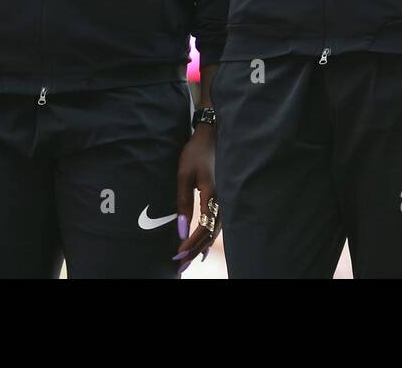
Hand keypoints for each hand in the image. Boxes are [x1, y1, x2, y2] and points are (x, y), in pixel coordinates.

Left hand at [173, 125, 217, 271]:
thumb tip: (181, 229)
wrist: (210, 136)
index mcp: (212, 196)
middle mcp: (221, 201)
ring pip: (215, 231)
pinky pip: (217, 223)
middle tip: (181, 265)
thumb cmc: (195, 153)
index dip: (191, 243)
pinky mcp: (221, 198)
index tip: (177, 254)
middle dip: (195, 251)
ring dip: (201, 246)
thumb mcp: (184, 175)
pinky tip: (203, 246)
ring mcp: (224, 200)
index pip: (203, 228)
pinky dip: (209, 237)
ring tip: (190, 260)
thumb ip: (183, 202)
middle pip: (210, 234)